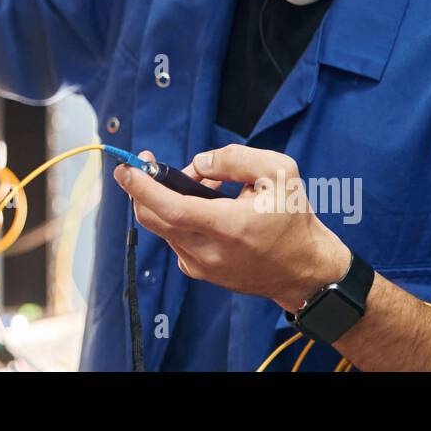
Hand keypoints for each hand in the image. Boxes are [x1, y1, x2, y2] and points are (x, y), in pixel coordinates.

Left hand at [114, 145, 350, 310]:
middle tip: (152, 164)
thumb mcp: (280, 173)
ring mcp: (201, 266)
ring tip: (202, 184)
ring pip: (164, 226)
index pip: (170, 208)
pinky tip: (205, 207)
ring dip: (169, 200)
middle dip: (145, 188)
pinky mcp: (199, 272)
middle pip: (154, 218)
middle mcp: (209, 251)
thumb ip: (236, 159)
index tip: (126, 168)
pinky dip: (179, 217)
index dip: (142, 187)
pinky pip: (175, 238)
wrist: (303, 270)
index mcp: (229, 227)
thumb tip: (198, 163)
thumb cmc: (293, 220)